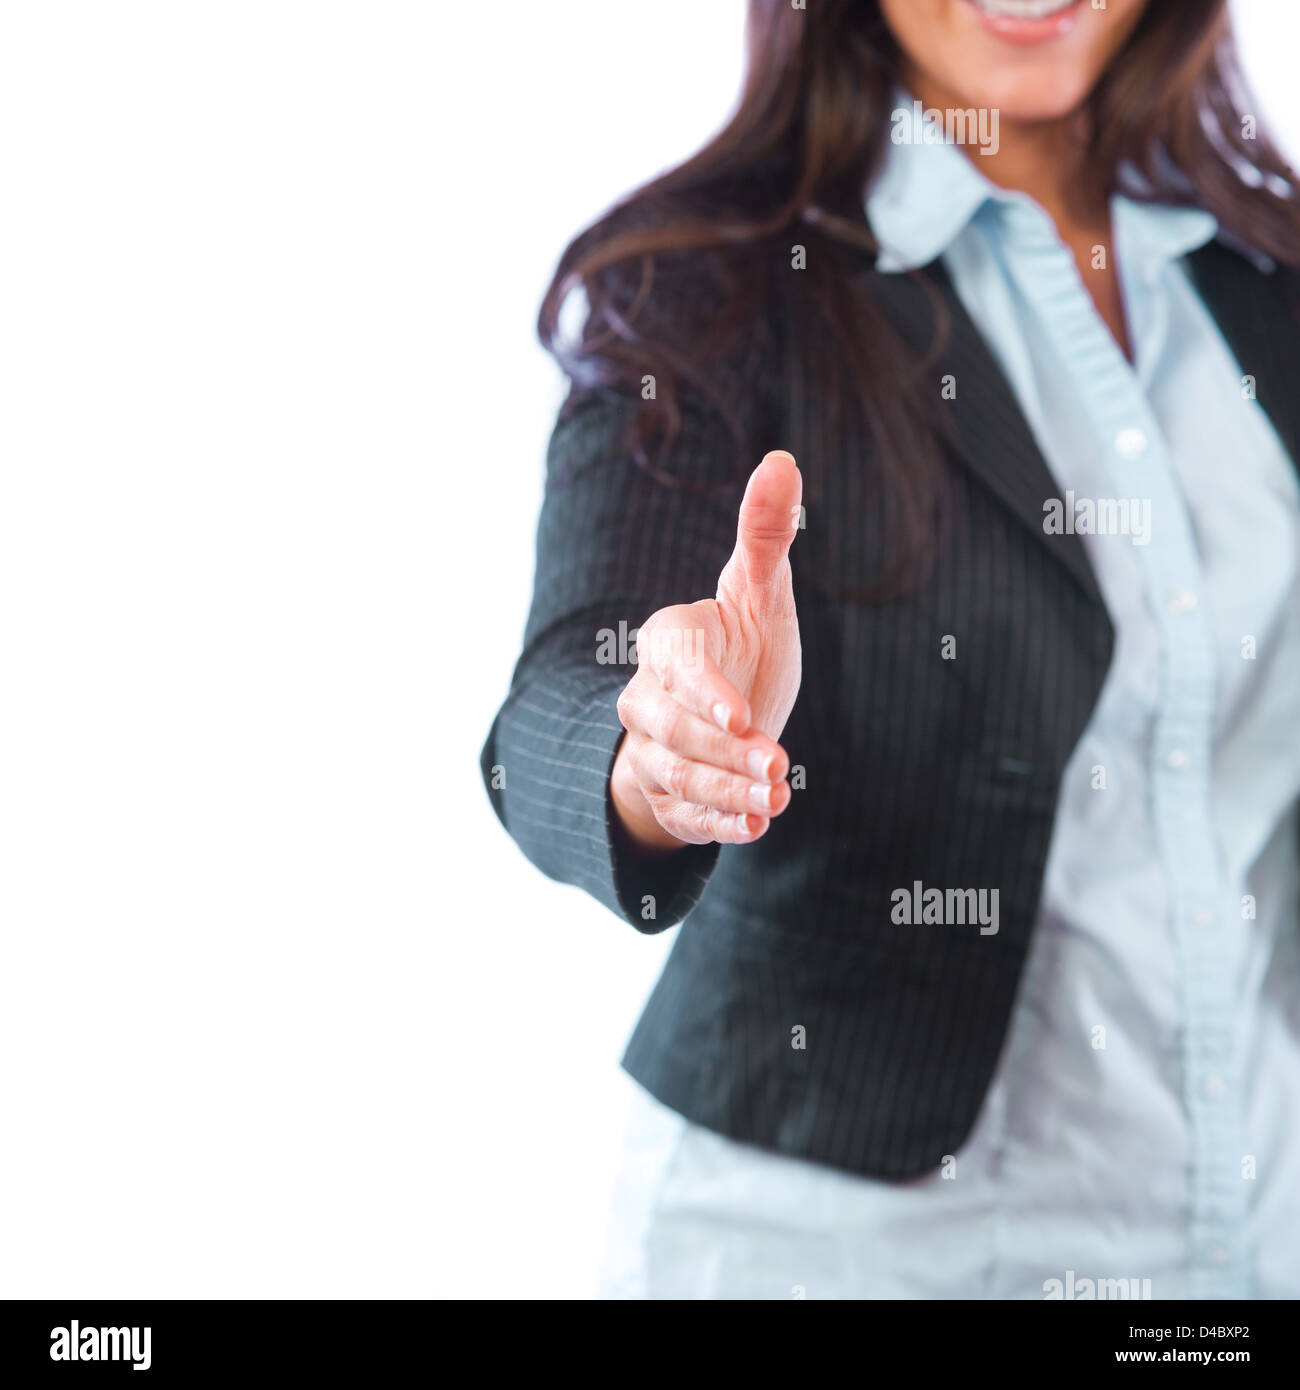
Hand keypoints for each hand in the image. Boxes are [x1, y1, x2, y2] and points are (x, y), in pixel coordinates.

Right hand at [611, 451, 801, 852]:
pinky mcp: (666, 793)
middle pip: (670, 728)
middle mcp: (647, 695)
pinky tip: (756, 828)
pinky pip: (682, 813)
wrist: (722, 713)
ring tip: (772, 804)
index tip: (744, 719)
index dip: (705, 693)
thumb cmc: (742, 643)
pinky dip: (717, 824)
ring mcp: (651, 748)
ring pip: (675, 774)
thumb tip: (783, 459)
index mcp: (667, 640)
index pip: (674, 665)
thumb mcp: (759, 592)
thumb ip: (766, 534)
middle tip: (776, 766)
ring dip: (723, 791)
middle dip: (722, 752)